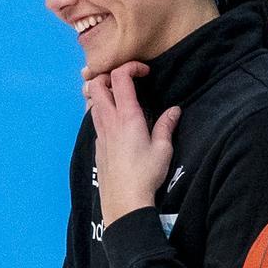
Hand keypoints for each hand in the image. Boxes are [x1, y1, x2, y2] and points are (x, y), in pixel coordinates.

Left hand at [84, 62, 180, 225]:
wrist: (125, 201)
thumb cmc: (146, 174)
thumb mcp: (163, 149)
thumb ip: (167, 126)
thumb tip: (174, 111)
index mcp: (127, 116)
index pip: (120, 77)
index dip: (131, 66)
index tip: (144, 72)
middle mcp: (109, 120)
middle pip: (97, 84)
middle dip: (109, 75)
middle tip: (126, 81)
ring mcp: (100, 133)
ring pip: (92, 102)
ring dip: (103, 93)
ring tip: (120, 99)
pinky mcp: (97, 146)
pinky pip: (94, 120)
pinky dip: (102, 112)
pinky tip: (116, 123)